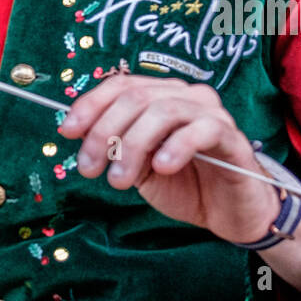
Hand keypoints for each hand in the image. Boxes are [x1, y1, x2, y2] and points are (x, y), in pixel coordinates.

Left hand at [58, 75, 282, 244]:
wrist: (230, 214)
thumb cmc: (186, 185)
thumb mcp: (139, 167)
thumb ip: (116, 145)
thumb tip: (77, 130)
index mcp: (163, 97)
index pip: (122, 85)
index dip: (90, 104)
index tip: (67, 131)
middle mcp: (187, 97)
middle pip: (136, 97)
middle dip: (105, 132)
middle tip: (90, 168)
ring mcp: (212, 115)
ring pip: (164, 111)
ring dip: (132, 145)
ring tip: (119, 179)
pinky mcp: (233, 139)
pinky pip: (203, 130)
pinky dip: (176, 146)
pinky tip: (162, 167)